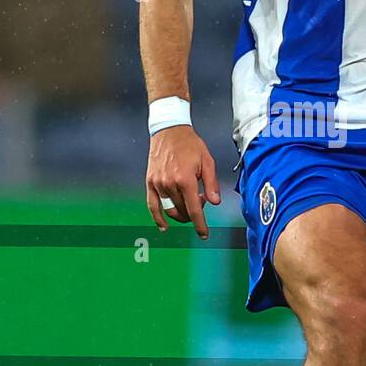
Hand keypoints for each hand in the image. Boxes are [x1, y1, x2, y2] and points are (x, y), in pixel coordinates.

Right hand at [145, 124, 220, 238]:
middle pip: (182, 211)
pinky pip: (152, 205)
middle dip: (194, 213)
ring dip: (181, 213)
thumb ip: (211, 184)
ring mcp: (158, 183)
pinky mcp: (150, 182)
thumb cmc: (190, 144)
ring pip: (170, 210)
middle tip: (201, 200)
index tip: (204, 235)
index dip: (200, 224)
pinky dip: (158, 218)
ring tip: (188, 203)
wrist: (169, 130)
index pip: (194, 210)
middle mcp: (170, 184)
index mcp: (186, 179)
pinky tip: (163, 227)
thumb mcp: (207, 161)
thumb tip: (215, 203)